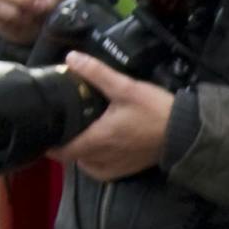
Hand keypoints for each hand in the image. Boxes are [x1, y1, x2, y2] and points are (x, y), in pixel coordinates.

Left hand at [56, 53, 175, 176]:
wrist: (185, 133)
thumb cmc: (154, 111)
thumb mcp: (126, 88)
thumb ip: (96, 73)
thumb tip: (70, 58)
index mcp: (97, 140)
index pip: (61, 151)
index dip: (48, 143)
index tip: (43, 130)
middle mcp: (102, 158)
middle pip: (71, 157)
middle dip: (64, 144)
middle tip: (61, 125)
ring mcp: (114, 167)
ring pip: (84, 164)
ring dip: (79, 152)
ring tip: (78, 134)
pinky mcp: (125, 170)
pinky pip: (100, 170)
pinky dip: (93, 161)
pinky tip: (98, 146)